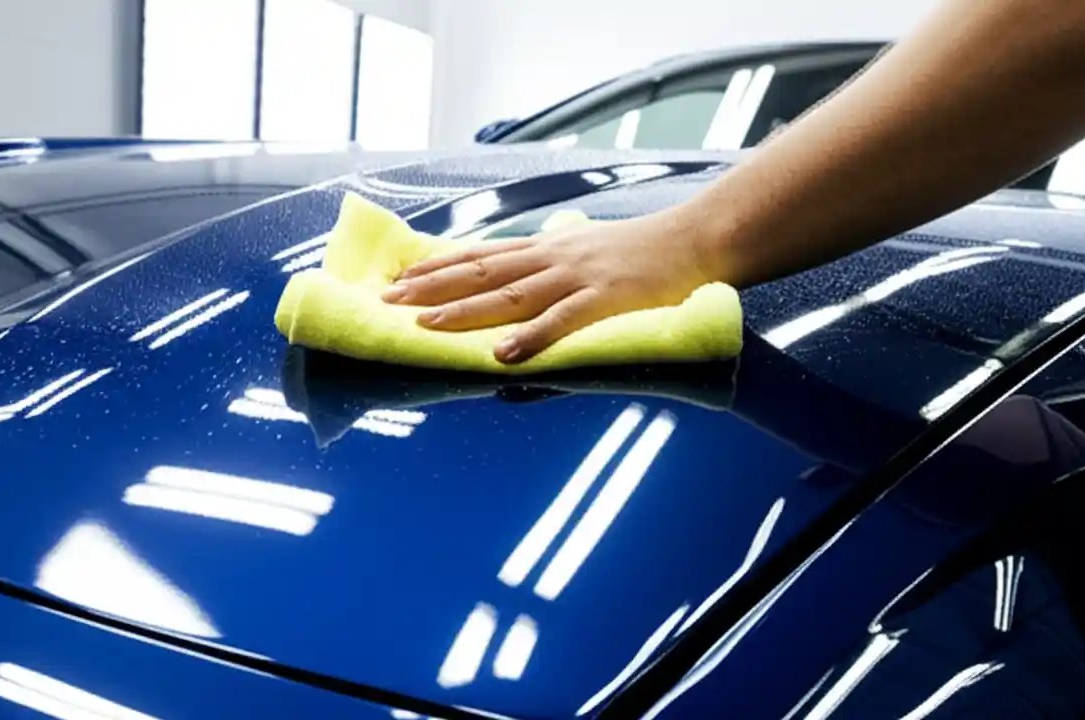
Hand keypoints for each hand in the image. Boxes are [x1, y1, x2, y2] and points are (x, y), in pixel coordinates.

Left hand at [381, 211, 713, 362]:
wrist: (695, 239)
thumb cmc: (642, 253)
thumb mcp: (587, 252)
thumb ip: (551, 269)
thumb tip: (519, 286)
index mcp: (547, 248)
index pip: (479, 257)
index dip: (436, 268)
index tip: (398, 280)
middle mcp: (552, 258)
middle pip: (481, 273)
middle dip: (432, 288)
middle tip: (389, 302)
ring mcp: (577, 277)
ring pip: (511, 295)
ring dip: (465, 310)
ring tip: (426, 324)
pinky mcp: (605, 298)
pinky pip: (562, 321)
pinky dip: (531, 337)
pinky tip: (502, 352)